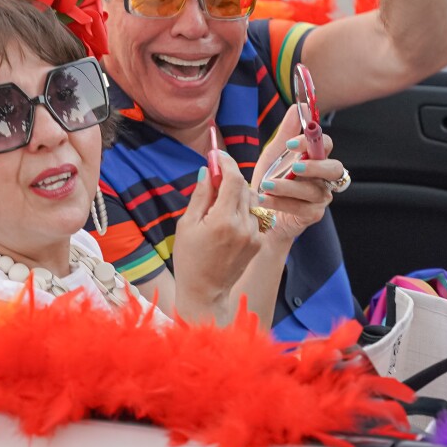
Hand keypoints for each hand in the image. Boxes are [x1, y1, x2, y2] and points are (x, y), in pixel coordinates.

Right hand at [170, 150, 264, 318]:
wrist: (205, 292)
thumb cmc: (189, 259)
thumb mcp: (186, 225)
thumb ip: (201, 196)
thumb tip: (208, 171)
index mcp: (223, 221)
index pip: (233, 180)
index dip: (226, 162)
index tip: (217, 154)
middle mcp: (244, 226)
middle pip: (244, 187)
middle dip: (230, 177)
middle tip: (214, 175)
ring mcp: (255, 235)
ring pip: (251, 200)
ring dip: (237, 194)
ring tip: (219, 201)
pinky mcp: (259, 242)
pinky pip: (254, 216)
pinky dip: (243, 210)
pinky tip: (228, 218)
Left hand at [254, 104, 345, 241]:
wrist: (258, 211)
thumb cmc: (270, 180)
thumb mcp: (274, 153)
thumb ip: (286, 132)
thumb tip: (299, 106)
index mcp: (316, 158)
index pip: (325, 144)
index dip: (313, 140)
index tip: (291, 143)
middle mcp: (323, 177)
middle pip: (334, 168)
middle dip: (315, 166)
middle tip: (295, 165)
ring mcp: (320, 197)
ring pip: (314, 190)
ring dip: (288, 186)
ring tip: (267, 185)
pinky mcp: (313, 214)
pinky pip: (301, 208)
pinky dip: (281, 202)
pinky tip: (265, 199)